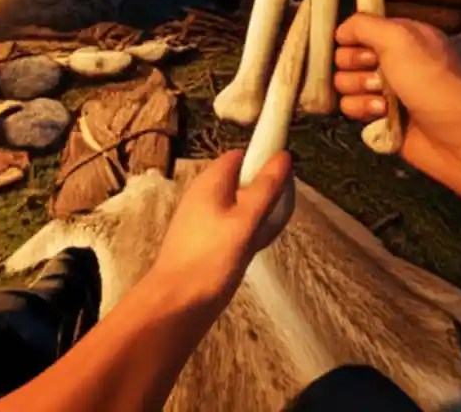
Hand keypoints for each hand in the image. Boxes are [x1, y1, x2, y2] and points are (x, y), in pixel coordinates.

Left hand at [151, 150, 292, 308]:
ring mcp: (202, 220)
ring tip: (266, 234)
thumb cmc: (212, 259)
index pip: (239, 156)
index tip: (283, 177)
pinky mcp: (205, 242)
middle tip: (277, 211)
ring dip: (257, 215)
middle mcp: (203, 196)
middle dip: (263, 192)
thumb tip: (283, 156)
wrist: (177, 304)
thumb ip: (266, 188)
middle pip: (240, 181)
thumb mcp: (245, 221)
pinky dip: (247, 233)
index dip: (261, 161)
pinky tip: (254, 249)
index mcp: (209, 183)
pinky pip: (232, 227)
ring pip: (238, 207)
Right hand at [334, 13, 460, 174]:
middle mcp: (392, 60)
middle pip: (346, 57)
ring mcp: (385, 90)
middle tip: (378, 77)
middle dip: (355, 68)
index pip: (358, 29)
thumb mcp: (401, 40)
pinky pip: (352, 109)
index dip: (354, 40)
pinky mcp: (381, 118)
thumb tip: (340, 31)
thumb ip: (365, 26)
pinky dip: (362, 111)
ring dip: (359, 91)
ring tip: (384, 102)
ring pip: (345, 84)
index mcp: (402, 36)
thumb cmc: (433, 83)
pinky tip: (382, 115)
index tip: (365, 51)